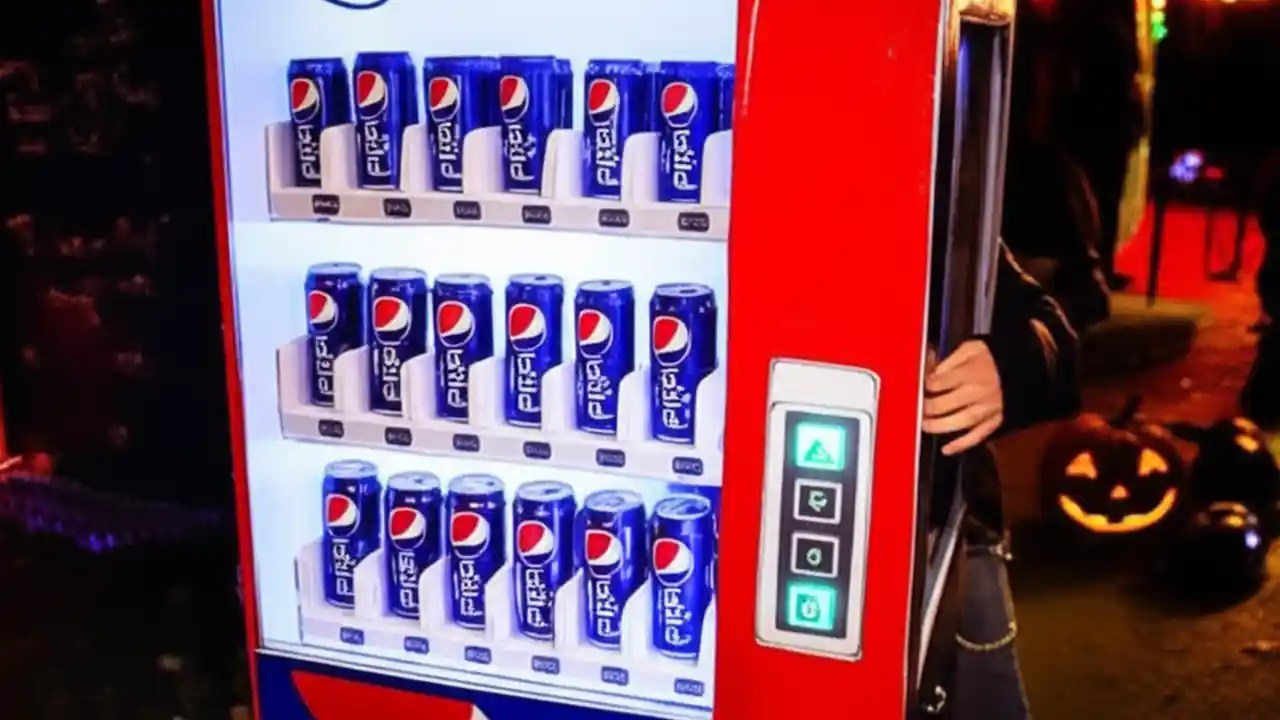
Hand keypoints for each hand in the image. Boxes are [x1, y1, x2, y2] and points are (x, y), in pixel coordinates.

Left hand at [922, 340, 1003, 455]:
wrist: (1029, 366)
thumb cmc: (995, 355)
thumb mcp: (972, 348)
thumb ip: (950, 360)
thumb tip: (932, 373)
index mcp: (969, 371)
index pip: (938, 382)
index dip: (925, 386)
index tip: (920, 387)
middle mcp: (977, 392)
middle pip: (944, 404)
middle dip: (927, 407)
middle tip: (917, 409)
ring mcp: (988, 409)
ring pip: (960, 421)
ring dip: (939, 426)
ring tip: (925, 426)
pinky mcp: (996, 421)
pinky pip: (978, 435)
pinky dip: (962, 444)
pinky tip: (947, 449)